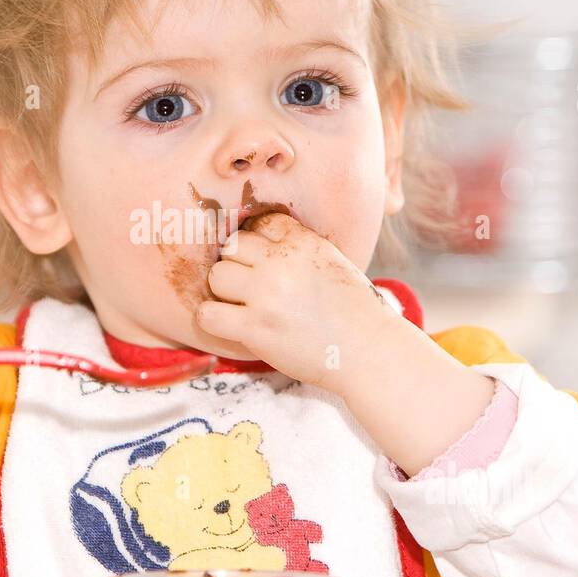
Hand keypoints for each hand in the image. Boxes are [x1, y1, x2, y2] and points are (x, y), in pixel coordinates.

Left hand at [196, 212, 391, 387]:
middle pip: (231, 247)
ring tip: (242, 307)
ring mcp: (266, 294)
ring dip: (224, 292)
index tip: (265, 262)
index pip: (261, 223)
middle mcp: (281, 262)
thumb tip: (263, 244)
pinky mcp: (255, 328)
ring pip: (216, 276)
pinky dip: (212, 319)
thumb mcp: (332, 262)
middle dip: (237, 266)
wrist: (370, 352)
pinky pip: (207, 314)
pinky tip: (229, 325)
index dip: (258, 243)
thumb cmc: (354, 312)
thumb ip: (299, 249)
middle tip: (251, 288)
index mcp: (303, 243)